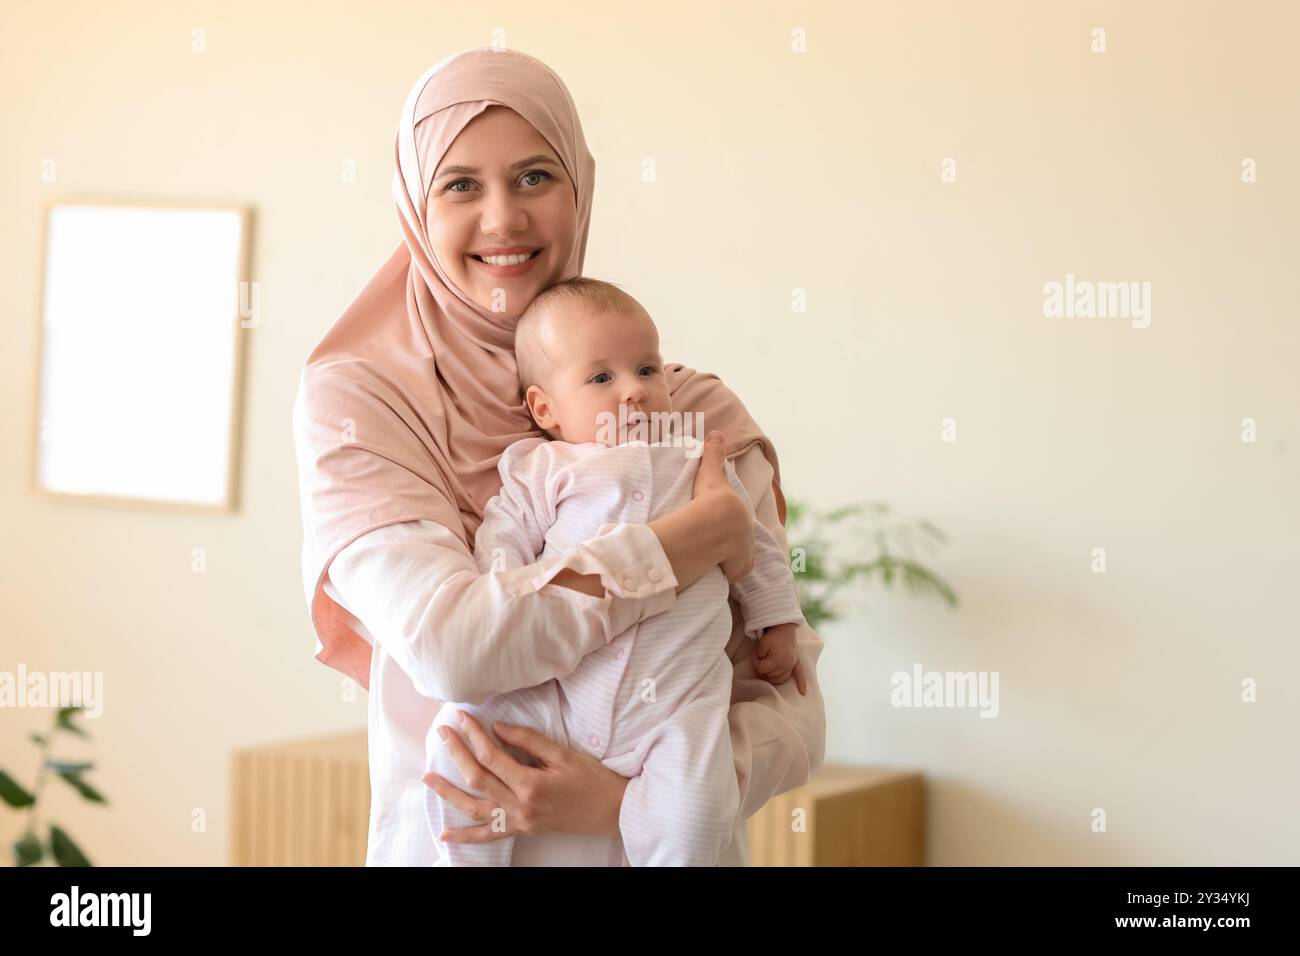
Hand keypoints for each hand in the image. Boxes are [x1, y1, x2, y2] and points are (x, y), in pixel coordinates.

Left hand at [422, 712, 629, 842]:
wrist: (613, 811)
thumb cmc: (593, 780)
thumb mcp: (563, 754)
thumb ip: (529, 740)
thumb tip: (497, 728)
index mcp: (531, 784)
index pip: (492, 756)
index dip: (474, 735)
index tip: (462, 718)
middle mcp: (520, 806)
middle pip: (478, 778)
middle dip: (457, 754)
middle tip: (442, 735)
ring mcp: (520, 821)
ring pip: (475, 809)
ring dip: (449, 794)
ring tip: (428, 779)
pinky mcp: (523, 830)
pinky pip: (490, 835)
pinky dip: (466, 837)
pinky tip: (446, 835)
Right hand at [691, 430, 753, 582]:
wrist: (714, 522)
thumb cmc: (711, 497)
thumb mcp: (710, 475)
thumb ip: (713, 455)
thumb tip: (716, 432)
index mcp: (743, 515)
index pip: (740, 523)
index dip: (731, 526)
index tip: (721, 529)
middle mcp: (749, 535)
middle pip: (741, 543)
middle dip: (731, 546)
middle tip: (712, 546)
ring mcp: (745, 554)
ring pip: (738, 561)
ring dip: (729, 562)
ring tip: (711, 561)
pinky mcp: (737, 569)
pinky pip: (732, 575)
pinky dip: (725, 575)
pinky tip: (714, 572)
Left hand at [753, 622, 806, 693]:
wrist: (784, 626)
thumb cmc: (771, 636)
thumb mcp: (761, 645)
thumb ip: (759, 659)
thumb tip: (760, 669)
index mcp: (776, 661)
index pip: (761, 669)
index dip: (755, 662)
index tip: (754, 655)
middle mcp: (786, 665)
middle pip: (771, 676)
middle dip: (762, 669)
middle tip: (759, 661)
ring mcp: (792, 664)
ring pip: (781, 679)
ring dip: (773, 678)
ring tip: (767, 672)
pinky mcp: (797, 662)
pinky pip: (800, 675)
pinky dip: (802, 684)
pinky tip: (803, 692)